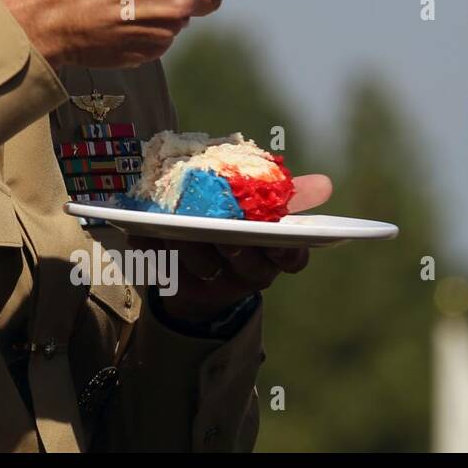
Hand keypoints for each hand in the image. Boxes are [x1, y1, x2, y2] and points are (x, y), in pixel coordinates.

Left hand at [131, 173, 332, 323]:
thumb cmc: (235, 227)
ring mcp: (212, 281)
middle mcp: (247, 273)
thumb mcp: (262, 209)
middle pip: (248, 265)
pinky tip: (142, 234)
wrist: (191, 272)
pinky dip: (153, 252)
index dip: (288, 250)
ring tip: (179, 226)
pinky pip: (163, 270)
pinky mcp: (175, 283)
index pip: (291, 258)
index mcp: (271, 256)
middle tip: (225, 228)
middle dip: (238, 247)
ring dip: (192, 248)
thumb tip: (325, 183)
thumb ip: (287, 195)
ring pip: (206, 267)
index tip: (279, 234)